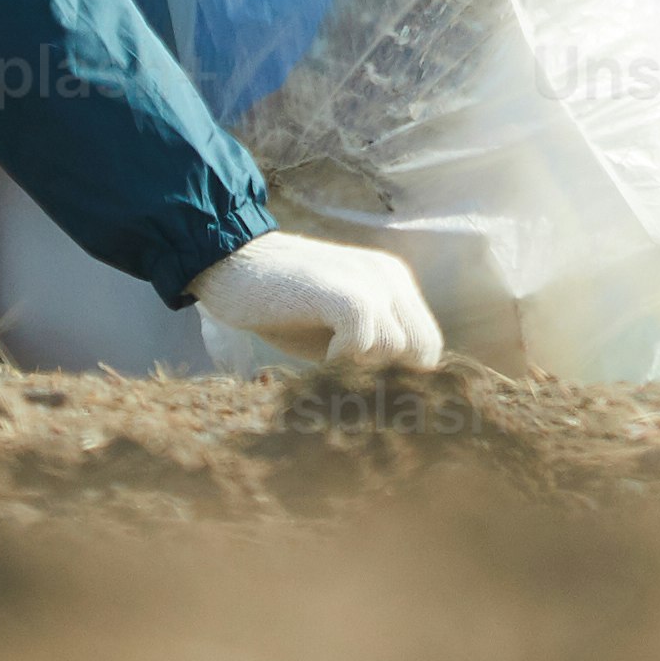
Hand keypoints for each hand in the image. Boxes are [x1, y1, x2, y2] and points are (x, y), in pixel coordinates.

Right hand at [193, 229, 439, 372]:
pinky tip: (320, 355)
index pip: (428, 347)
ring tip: (326, 361)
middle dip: (386, 378)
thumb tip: (391, 398)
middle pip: (422, 352)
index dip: (401, 378)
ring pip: (395, 351)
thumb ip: (368, 349)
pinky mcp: (346, 292)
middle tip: (346, 383)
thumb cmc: (281, 305)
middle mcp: (391, 278)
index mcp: (394, 286)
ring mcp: (371, 281)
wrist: (231, 262)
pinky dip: (343, 359)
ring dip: (360, 367)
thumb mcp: (334, 328)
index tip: (364, 393)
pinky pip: (366, 342)